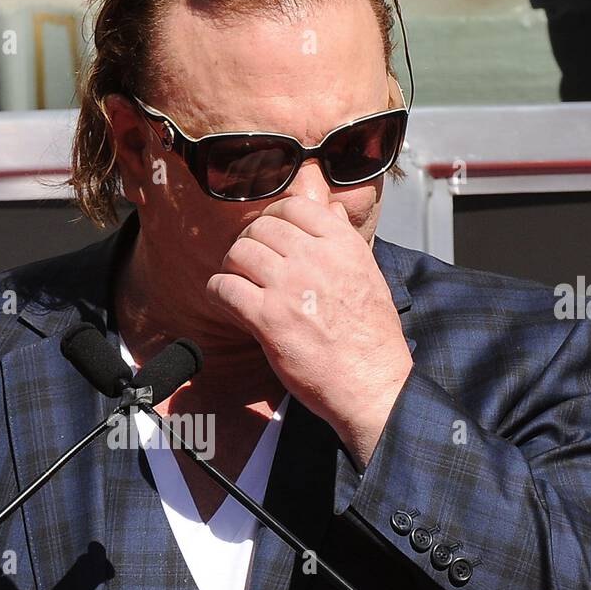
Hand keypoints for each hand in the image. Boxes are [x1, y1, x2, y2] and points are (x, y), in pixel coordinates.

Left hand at [206, 198, 412, 465]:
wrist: (372, 383)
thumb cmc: (372, 337)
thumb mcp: (370, 275)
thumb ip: (345, 239)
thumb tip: (332, 207)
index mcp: (342, 245)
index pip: (294, 206)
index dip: (273, 216)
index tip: (267, 233)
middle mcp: (315, 259)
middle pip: (261, 228)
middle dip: (249, 243)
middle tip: (248, 263)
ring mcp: (289, 287)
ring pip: (239, 253)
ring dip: (231, 266)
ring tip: (238, 282)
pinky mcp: (268, 319)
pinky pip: (225, 288)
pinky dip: (218, 292)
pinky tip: (225, 301)